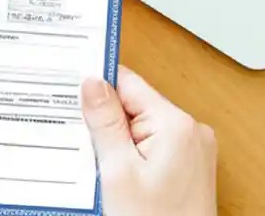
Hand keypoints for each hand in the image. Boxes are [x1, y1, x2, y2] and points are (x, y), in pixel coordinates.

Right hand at [81, 66, 217, 215]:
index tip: (70, 91)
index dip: (97, 88)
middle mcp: (191, 131)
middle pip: (134, 107)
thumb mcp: (118, 173)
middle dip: (106, 124)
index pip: (128, 84)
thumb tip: (92, 83)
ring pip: (141, 130)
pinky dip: (133, 159)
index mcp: (176, 125)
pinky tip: (119, 181)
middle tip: (85, 149)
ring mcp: (193, 150)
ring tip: (104, 173)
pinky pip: (154, 149)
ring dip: (118, 145)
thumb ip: (105, 123)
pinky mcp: (190, 168)